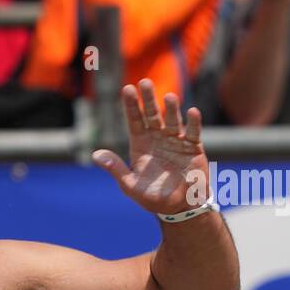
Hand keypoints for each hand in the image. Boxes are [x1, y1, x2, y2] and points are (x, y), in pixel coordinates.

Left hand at [92, 80, 212, 216]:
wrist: (179, 207)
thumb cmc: (152, 197)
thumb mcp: (130, 185)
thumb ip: (116, 168)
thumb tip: (96, 155)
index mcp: (140, 145)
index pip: (134, 121)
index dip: (131, 106)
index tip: (127, 89)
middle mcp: (157, 139)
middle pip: (152, 115)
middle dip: (148, 99)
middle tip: (145, 82)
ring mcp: (175, 141)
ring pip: (173, 120)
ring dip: (171, 109)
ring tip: (169, 97)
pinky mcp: (193, 148)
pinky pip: (193, 133)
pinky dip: (193, 123)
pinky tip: (192, 112)